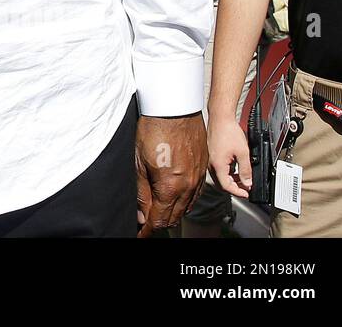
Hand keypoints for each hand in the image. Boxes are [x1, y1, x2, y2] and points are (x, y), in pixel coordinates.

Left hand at [135, 113, 207, 236]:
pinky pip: (195, 193)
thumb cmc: (154, 129)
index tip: (141, 233)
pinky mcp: (203, 168)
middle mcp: (188, 185)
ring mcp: (198, 177)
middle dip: (160, 223)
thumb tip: (140, 214)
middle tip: (147, 223)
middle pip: (175, 216)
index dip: (148, 229)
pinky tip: (176, 198)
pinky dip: (185, 201)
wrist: (174, 108)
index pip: (160, 219)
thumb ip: (140, 192)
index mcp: (171, 186)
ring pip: (187, 206)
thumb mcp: (138, 162)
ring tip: (158, 212)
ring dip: (173, 213)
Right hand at [208, 116, 251, 198]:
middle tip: (246, 188)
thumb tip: (248, 182)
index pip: (226, 186)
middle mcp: (211, 164)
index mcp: (218, 165)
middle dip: (234, 188)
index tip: (246, 193)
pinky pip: (218, 169)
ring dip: (231, 180)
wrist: (220, 118)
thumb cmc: (229, 131)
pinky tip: (235, 169)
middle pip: (221, 184)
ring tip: (243, 179)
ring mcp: (210, 159)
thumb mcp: (243, 153)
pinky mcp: (211, 155)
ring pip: (220, 177)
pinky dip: (227, 173)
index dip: (238, 192)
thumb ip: (246, 170)